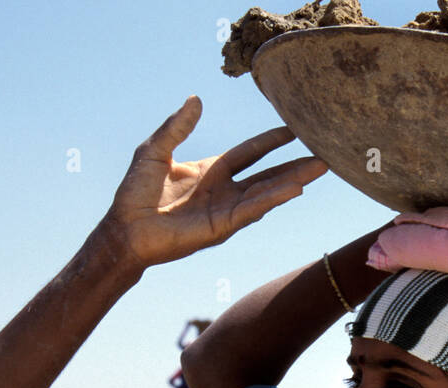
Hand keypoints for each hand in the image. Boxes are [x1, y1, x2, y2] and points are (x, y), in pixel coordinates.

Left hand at [104, 96, 327, 269]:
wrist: (125, 228)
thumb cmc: (134, 193)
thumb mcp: (155, 149)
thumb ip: (177, 126)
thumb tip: (196, 99)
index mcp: (210, 171)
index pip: (248, 153)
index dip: (269, 141)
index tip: (293, 131)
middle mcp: (223, 190)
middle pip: (267, 174)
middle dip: (294, 165)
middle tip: (322, 155)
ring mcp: (226, 210)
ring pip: (266, 192)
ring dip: (293, 181)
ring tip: (319, 169)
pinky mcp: (222, 227)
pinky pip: (252, 211)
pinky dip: (273, 200)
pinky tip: (293, 190)